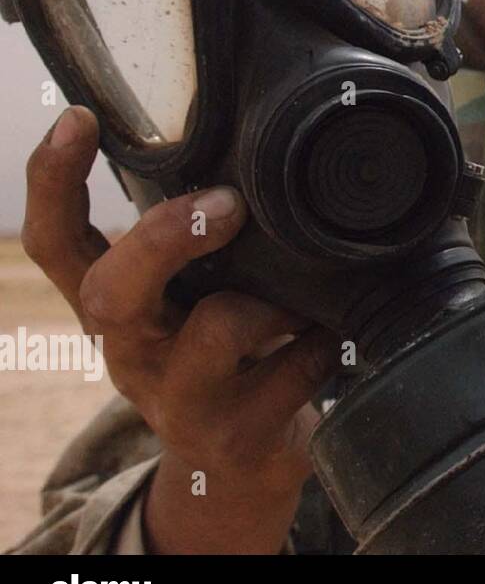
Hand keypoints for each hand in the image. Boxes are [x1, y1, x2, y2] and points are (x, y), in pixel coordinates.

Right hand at [22, 106, 340, 552]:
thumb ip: (199, 243)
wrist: (242, 463)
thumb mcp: (195, 296)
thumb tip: (248, 144)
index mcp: (115, 310)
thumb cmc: (224, 354)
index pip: (58, 244)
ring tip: (304, 296)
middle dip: (166, 238)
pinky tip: (331, 338)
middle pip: (112, 293)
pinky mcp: (237, 436)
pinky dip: (322, 343)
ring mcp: (181, 401)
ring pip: (217, 332)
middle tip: (227, 204)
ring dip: (275, 299)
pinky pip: (294, 370)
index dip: (55, 182)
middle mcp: (133, 353)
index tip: (80, 120)